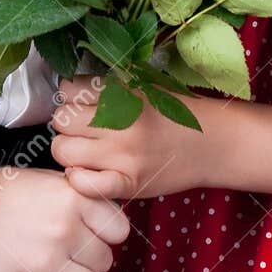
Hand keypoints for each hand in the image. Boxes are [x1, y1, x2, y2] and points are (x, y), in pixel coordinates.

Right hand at [0, 164, 129, 271]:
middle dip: (90, 261)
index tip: (93, 236)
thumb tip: (106, 223)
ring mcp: (48, 261)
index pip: (119, 230)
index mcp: (76, 199)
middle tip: (70, 256)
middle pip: (105, 262)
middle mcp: (66, 229)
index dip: (107, 235)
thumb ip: (83, 198)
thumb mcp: (52, 181)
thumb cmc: (7, 193)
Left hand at [50, 74, 214, 199]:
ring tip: (83, 151)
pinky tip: (87, 173)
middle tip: (80, 129)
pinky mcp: (129, 184)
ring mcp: (124, 155)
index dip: (70, 96)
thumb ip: (110, 88)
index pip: (69, 89)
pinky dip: (79, 180)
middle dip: (65, 124)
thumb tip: (68, 90)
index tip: (79, 103)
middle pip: (60, 120)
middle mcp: (121, 122)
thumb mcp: (144, 88)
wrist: (212, 143)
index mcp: (124, 94)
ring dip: (68, 151)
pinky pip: (85, 184)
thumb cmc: (175, 113)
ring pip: (63, 151)